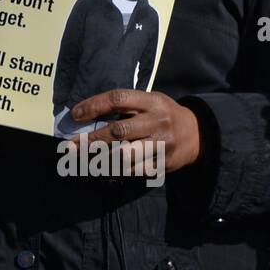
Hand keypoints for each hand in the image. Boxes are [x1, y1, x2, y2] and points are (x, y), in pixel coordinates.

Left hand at [66, 88, 202, 173]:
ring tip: (83, 159)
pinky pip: (135, 170)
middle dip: (92, 139)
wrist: (198, 134)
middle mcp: (158, 122)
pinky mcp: (164, 164)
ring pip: (126, 155)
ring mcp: (162, 144)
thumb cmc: (163, 114)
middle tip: (72, 145)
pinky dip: (116, 170)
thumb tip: (87, 115)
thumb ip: (125, 106)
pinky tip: (102, 168)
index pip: (118, 99)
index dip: (94, 106)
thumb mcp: (150, 101)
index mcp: (152, 101)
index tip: (75, 114)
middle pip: (119, 131)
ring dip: (101, 159)